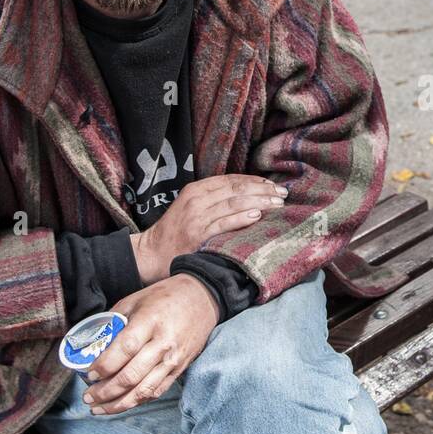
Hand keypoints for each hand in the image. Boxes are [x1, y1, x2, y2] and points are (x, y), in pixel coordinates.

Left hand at [83, 274, 217, 413]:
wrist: (202, 298)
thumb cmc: (165, 296)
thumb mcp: (135, 299)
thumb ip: (114, 320)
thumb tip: (91, 342)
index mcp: (151, 321)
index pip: (124, 350)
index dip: (104, 366)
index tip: (88, 374)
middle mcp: (164, 343)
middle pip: (131, 376)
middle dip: (105, 391)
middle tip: (87, 397)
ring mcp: (174, 359)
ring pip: (144, 390)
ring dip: (118, 403)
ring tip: (98, 408)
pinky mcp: (180, 368)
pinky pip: (157, 391)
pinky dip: (137, 401)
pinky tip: (121, 404)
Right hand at [129, 174, 285, 283]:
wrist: (150, 254)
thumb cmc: (176, 232)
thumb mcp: (192, 207)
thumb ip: (214, 199)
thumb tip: (248, 196)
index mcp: (196, 190)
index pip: (231, 180)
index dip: (254, 181)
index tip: (273, 185)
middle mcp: (196, 199)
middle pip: (236, 189)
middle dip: (262, 189)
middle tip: (283, 194)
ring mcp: (197, 217)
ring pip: (233, 203)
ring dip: (259, 201)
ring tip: (277, 204)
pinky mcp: (197, 234)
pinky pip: (224, 223)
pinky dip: (241, 217)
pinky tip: (257, 215)